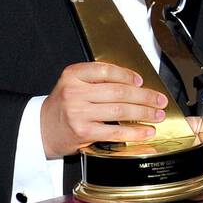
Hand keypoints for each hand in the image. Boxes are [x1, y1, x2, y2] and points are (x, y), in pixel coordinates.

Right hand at [40, 62, 168, 158]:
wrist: (42, 129)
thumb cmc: (63, 106)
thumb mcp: (74, 85)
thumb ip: (97, 80)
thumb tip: (134, 83)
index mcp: (73, 75)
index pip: (106, 70)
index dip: (127, 75)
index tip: (141, 81)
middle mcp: (74, 92)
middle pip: (118, 91)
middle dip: (145, 96)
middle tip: (160, 100)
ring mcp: (78, 112)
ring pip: (120, 110)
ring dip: (144, 113)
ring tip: (157, 115)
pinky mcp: (83, 132)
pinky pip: (115, 131)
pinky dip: (134, 132)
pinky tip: (146, 131)